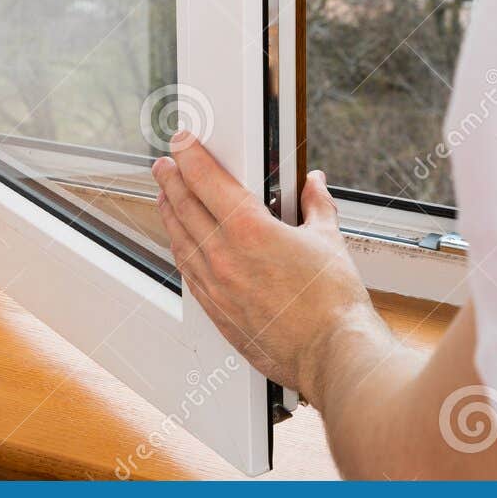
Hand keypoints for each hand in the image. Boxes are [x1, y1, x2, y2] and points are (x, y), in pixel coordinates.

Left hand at [152, 134, 388, 401]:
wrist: (331, 354)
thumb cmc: (333, 303)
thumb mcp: (328, 239)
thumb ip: (316, 205)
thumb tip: (313, 186)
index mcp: (249, 230)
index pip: (207, 181)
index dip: (190, 156)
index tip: (181, 143)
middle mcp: (224, 257)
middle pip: (185, 208)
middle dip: (171, 181)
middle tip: (163, 165)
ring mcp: (217, 288)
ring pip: (181, 242)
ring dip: (170, 215)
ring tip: (164, 198)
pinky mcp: (219, 314)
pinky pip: (190, 275)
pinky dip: (182, 252)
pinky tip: (182, 247)